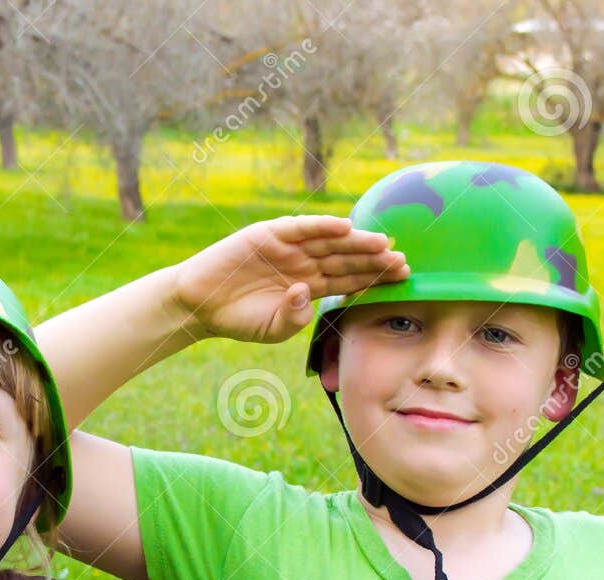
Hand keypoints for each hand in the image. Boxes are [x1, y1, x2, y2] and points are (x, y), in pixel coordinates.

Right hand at [171, 215, 407, 344]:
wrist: (201, 304)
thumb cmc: (238, 319)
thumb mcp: (272, 329)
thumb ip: (294, 318)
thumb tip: (306, 292)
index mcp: (309, 286)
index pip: (349, 280)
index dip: (374, 278)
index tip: (401, 277)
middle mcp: (304, 263)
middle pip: (346, 259)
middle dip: (374, 260)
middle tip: (402, 261)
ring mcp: (288, 247)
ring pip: (330, 242)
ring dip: (356, 241)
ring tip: (382, 243)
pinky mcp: (269, 234)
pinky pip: (301, 227)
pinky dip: (322, 226)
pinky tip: (345, 226)